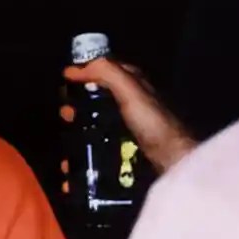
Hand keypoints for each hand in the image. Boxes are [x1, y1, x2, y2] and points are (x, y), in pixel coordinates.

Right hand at [60, 57, 195, 170]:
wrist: (173, 162)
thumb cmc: (152, 123)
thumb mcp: (130, 91)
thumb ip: (106, 73)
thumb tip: (73, 70)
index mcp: (133, 85)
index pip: (105, 71)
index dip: (85, 73)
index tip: (65, 84)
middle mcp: (130, 105)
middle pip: (96, 101)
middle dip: (77, 107)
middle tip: (66, 116)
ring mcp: (128, 131)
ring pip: (95, 128)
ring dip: (77, 135)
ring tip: (67, 146)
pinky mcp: (126, 153)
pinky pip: (100, 151)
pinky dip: (85, 157)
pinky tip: (74, 168)